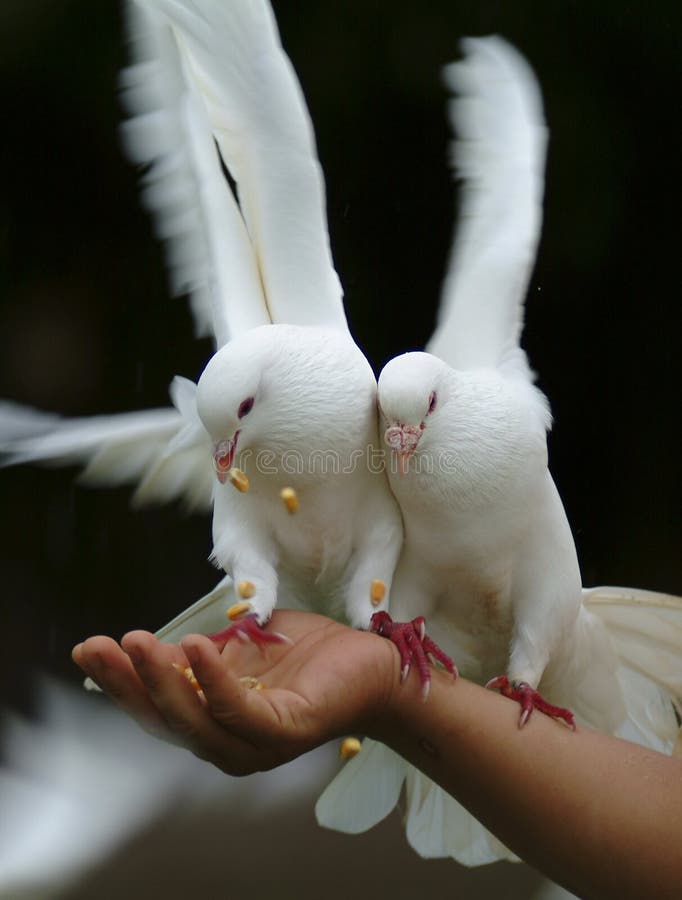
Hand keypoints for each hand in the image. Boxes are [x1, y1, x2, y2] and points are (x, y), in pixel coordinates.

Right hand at [72, 610, 397, 774]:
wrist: (370, 663)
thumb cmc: (306, 656)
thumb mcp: (240, 648)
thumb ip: (198, 655)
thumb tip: (150, 648)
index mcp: (213, 721)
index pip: (155, 706)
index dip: (120, 681)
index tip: (88, 648)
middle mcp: (227, 742)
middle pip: (164, 719)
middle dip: (127, 683)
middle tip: (99, 647)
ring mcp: (255, 743)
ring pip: (195, 719)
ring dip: (162, 681)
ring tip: (137, 642)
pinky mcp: (285, 732)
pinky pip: (241, 710)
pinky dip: (215, 680)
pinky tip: (197, 646)